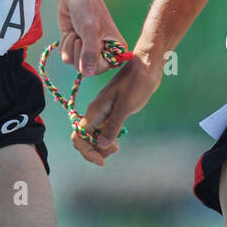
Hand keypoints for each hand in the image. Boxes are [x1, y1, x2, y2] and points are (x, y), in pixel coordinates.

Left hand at [57, 0, 123, 76]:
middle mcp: (103, 53)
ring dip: (70, 46)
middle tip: (82, 36)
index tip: (89, 44)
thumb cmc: (88, 9)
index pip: (101, 69)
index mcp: (116, 50)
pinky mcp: (74, 48)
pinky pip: (65, 56)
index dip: (90, 60)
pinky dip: (65, 44)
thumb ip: (90, 53)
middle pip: (84, 69)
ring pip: (72, 63)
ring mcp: (87, 51)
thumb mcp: (90, 31)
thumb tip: (88, 73)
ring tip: (77, 32)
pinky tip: (71, 32)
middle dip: (78, 51)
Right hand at [72, 51, 162, 166]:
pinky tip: (118, 140)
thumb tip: (101, 145)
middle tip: (115, 150)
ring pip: (95, 135)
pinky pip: (103, 129)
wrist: (147, 66)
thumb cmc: (137, 82)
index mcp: (95, 110)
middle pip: (85, 138)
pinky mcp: (112, 110)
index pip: (79, 136)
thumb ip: (113, 126)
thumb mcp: (126, 106)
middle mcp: (96, 112)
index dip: (86, 151)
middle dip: (95, 150)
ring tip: (117, 147)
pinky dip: (108, 138)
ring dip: (102, 145)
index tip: (102, 160)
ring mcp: (104, 111)